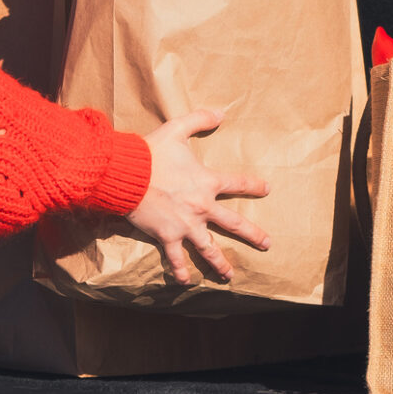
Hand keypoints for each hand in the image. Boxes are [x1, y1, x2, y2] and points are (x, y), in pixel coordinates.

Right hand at [125, 109, 270, 285]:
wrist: (126, 174)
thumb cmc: (150, 152)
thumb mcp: (177, 129)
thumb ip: (200, 118)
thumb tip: (221, 112)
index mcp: (206, 181)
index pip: (237, 183)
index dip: (253, 185)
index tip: (266, 189)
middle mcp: (201, 207)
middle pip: (233, 224)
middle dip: (252, 234)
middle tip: (267, 244)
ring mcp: (185, 224)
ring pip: (208, 248)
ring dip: (220, 263)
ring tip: (229, 275)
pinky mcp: (167, 235)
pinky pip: (176, 258)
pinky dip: (181, 271)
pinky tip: (187, 282)